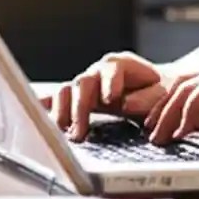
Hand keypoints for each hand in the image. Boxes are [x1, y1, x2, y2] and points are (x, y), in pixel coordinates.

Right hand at [42, 52, 172, 141]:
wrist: (156, 90)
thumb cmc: (161, 92)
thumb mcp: (163, 93)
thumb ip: (149, 97)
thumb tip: (126, 104)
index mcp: (121, 65)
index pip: (111, 69)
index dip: (109, 83)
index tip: (110, 99)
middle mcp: (99, 72)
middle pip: (83, 83)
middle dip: (80, 108)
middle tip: (79, 133)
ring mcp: (86, 84)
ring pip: (66, 92)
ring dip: (62, 113)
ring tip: (62, 134)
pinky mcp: (77, 98)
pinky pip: (57, 100)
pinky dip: (45, 107)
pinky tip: (36, 117)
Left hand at [145, 54, 198, 144]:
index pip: (197, 78)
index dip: (172, 100)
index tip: (161, 122)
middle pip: (187, 80)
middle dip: (163, 107)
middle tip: (152, 132)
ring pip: (190, 87)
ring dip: (169, 114)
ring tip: (161, 137)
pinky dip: (188, 114)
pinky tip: (183, 133)